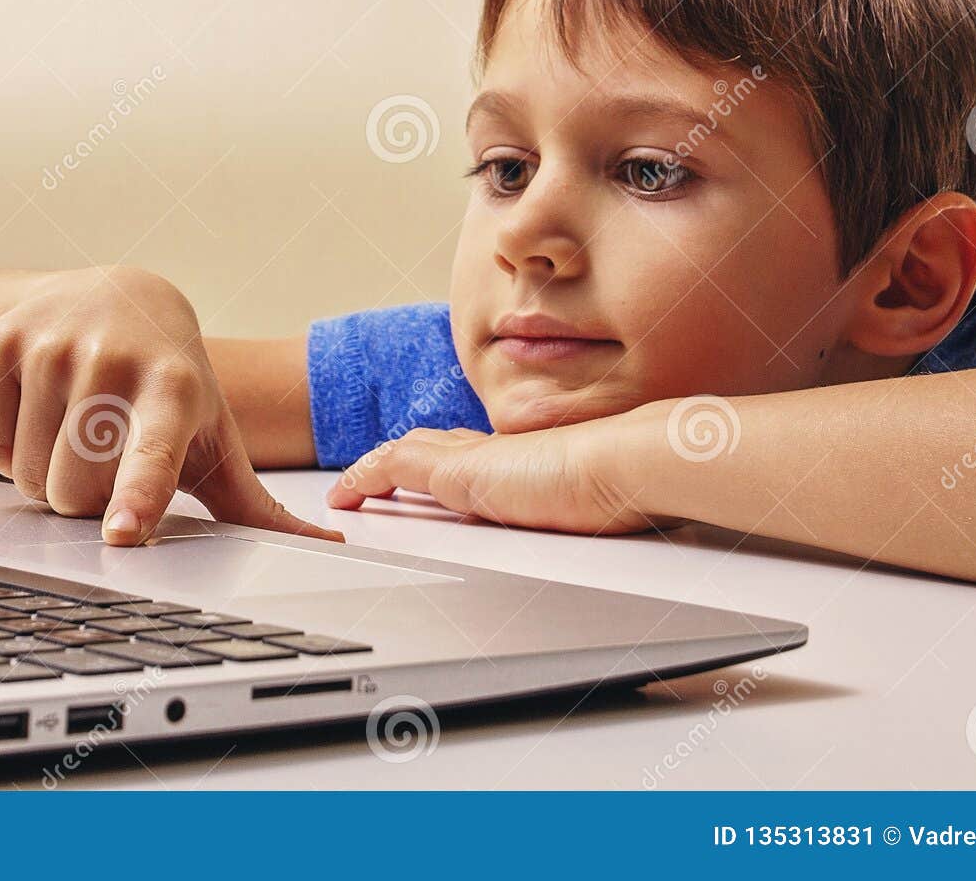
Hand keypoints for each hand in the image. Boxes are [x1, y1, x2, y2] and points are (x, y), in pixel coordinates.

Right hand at [0, 265, 341, 546]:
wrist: (117, 298)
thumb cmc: (171, 387)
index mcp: (175, 389)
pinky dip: (6, 452)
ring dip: (45, 478)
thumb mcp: (214, 437)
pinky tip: (39, 415)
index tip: (122, 529)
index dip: (137, 494)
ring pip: (26, 475)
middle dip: (85, 500)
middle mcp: (112, 360)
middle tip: (106, 458)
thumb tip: (329, 547)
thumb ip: (258, 504)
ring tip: (75, 434)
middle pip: (74, 493)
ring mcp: (52, 345)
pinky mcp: (1, 340)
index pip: (152, 454)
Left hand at [325, 415, 684, 534]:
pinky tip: (347, 494)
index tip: (427, 479)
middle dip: (400, 463)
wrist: (629, 465)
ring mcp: (473, 458)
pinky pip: (394, 467)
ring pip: (407, 454)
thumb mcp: (596, 509)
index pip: (470, 455)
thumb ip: (582, 511)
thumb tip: (604, 528)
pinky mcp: (458, 471)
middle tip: (372, 481)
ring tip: (349, 492)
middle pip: (431, 448)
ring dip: (376, 473)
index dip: (442, 463)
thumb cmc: (626, 490)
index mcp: (523, 461)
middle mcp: (494, 452)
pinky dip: (366, 477)